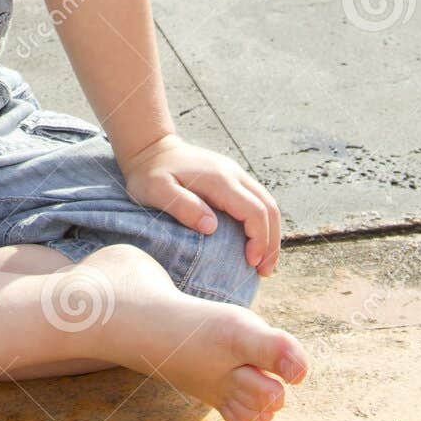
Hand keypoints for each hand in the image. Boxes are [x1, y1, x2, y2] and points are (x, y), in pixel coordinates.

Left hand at [119, 133, 281, 274]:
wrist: (151, 148)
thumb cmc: (149, 173)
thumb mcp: (156, 190)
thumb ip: (183, 206)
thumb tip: (211, 227)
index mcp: (219, 179)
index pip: (254, 211)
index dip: (259, 239)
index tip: (251, 262)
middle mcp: (233, 174)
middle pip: (269, 208)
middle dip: (271, 242)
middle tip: (264, 271)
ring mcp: (234, 174)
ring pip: (266, 203)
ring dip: (270, 233)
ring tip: (263, 262)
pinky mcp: (231, 178)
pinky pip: (256, 201)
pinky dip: (261, 223)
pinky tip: (254, 242)